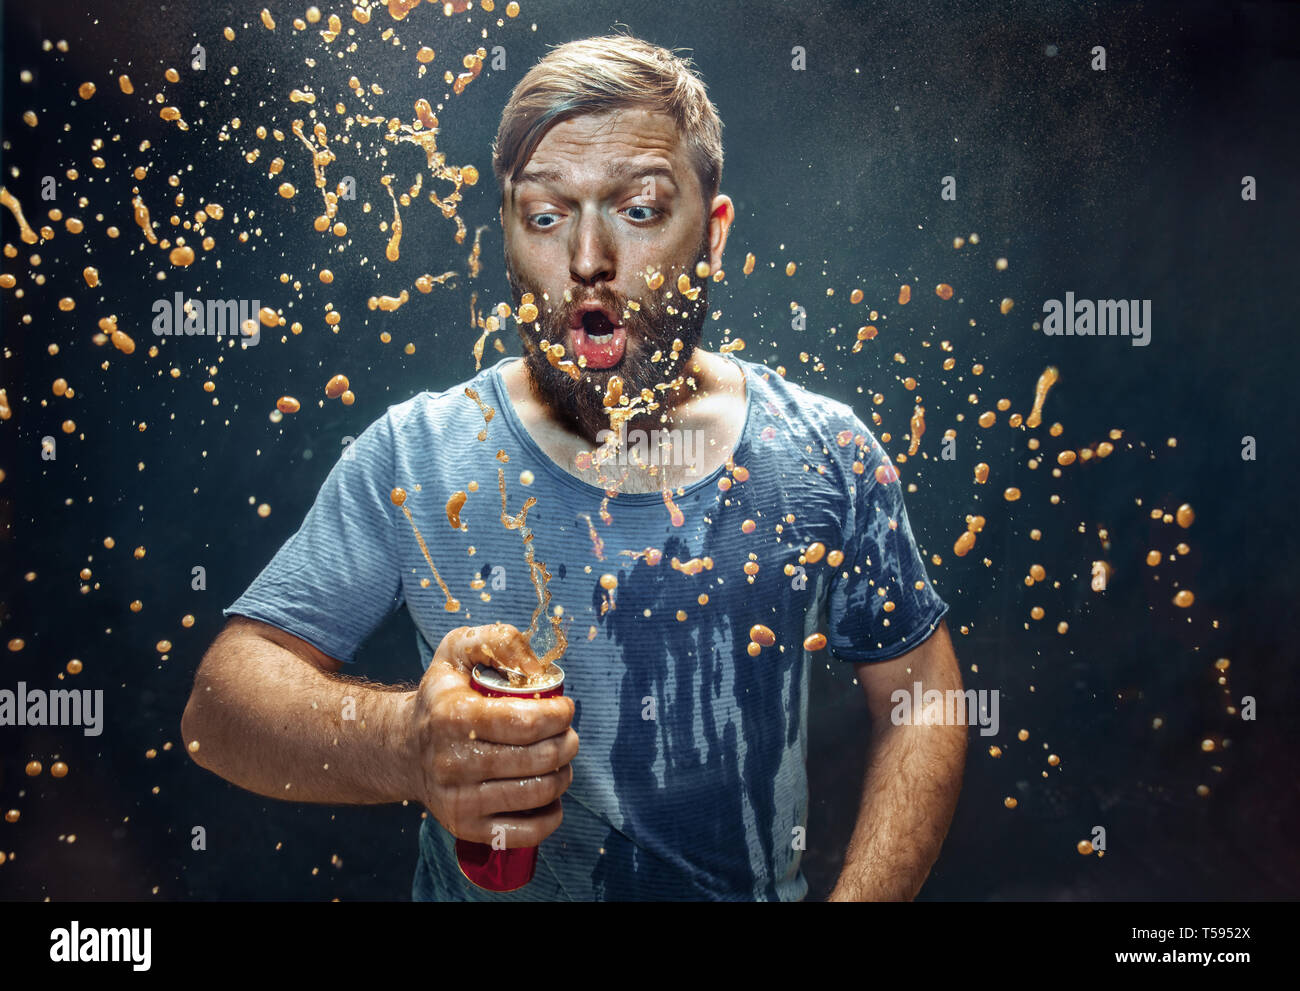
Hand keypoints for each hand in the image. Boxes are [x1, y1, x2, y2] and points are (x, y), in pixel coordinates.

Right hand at [412, 624, 577, 847]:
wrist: (404, 749)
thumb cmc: (442, 696)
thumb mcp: (458, 650)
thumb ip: (499, 641)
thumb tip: (536, 667)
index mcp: (453, 717)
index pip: (527, 723)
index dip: (559, 715)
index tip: (565, 708)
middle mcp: (453, 763)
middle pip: (539, 759)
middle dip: (567, 743)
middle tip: (568, 735)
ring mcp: (459, 800)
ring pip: (538, 792)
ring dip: (564, 774)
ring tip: (560, 759)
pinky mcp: (466, 828)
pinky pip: (526, 831)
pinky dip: (552, 815)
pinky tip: (551, 796)